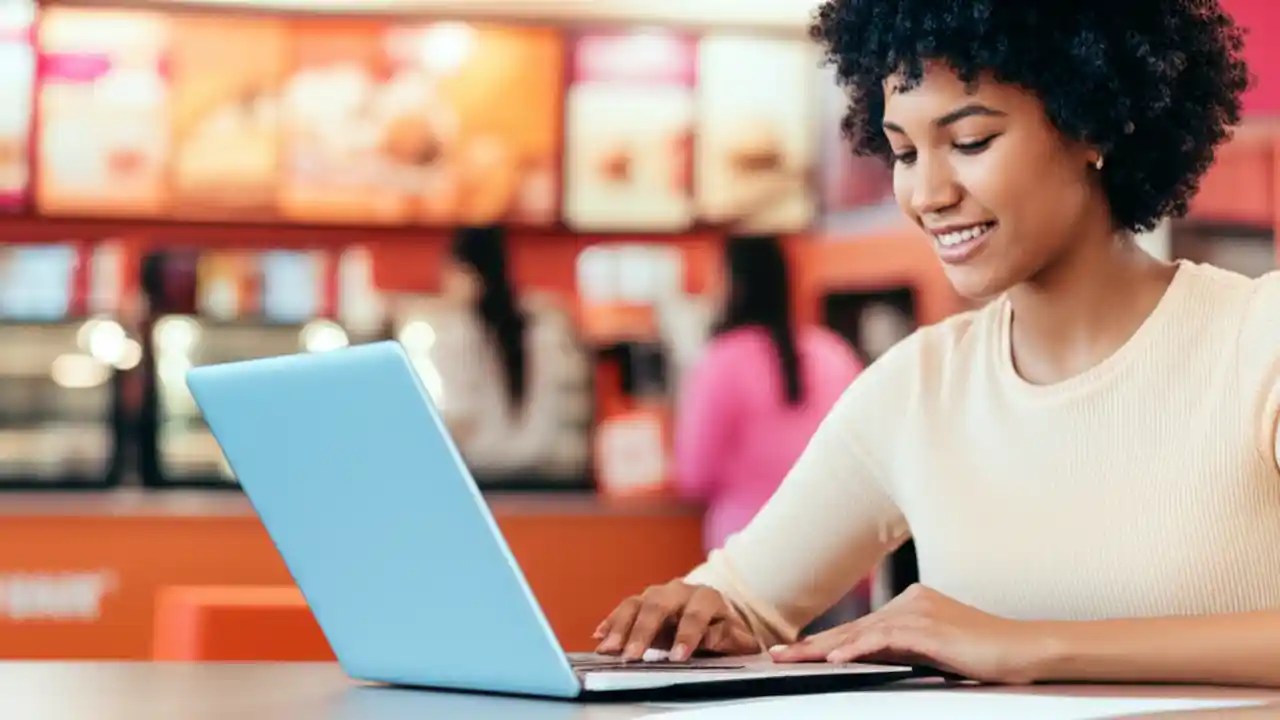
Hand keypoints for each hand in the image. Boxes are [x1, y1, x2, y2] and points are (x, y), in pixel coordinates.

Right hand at [594, 580, 759, 661]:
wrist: (715, 618)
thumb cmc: (726, 632)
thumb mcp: (736, 638)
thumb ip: (726, 637)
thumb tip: (709, 637)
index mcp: (707, 597)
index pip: (696, 613)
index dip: (687, 634)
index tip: (678, 657)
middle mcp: (680, 591)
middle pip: (659, 605)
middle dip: (644, 631)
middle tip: (632, 655)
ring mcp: (658, 595)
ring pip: (637, 604)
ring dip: (620, 627)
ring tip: (608, 649)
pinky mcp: (643, 604)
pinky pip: (624, 609)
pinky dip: (611, 622)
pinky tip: (599, 636)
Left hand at [769, 584, 1048, 683]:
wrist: (1024, 650)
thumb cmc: (986, 655)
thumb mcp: (934, 652)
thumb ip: (902, 650)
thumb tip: (865, 660)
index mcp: (911, 603)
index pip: (858, 626)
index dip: (824, 641)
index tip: (793, 653)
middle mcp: (911, 601)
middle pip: (852, 627)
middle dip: (811, 645)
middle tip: (776, 656)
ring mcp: (920, 612)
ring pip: (861, 632)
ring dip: (823, 648)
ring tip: (793, 660)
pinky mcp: (930, 628)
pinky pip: (885, 639)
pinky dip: (858, 649)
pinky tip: (836, 660)